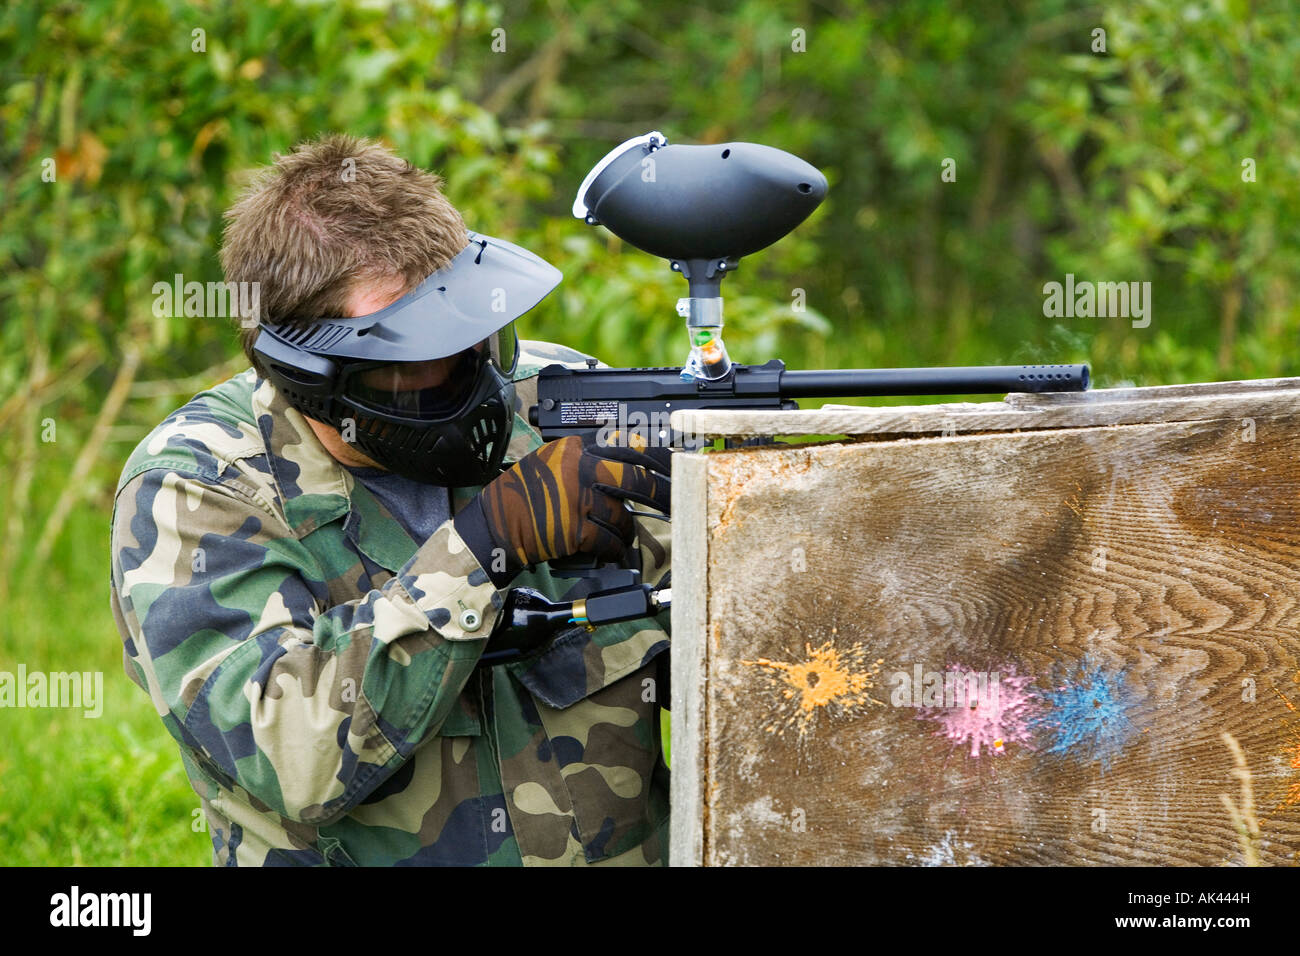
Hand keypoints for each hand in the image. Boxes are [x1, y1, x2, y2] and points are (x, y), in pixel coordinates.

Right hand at [454, 434, 670, 585]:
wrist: (494, 524)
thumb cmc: (522, 493)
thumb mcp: (552, 461)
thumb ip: (585, 459)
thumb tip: (627, 464)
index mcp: (576, 448)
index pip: (628, 446)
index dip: (656, 458)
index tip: (673, 466)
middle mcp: (580, 470)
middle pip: (635, 479)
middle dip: (660, 494)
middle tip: (673, 503)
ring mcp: (577, 500)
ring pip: (622, 515)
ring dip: (626, 529)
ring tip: (622, 535)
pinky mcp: (574, 530)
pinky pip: (608, 540)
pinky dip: (614, 549)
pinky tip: (613, 551)